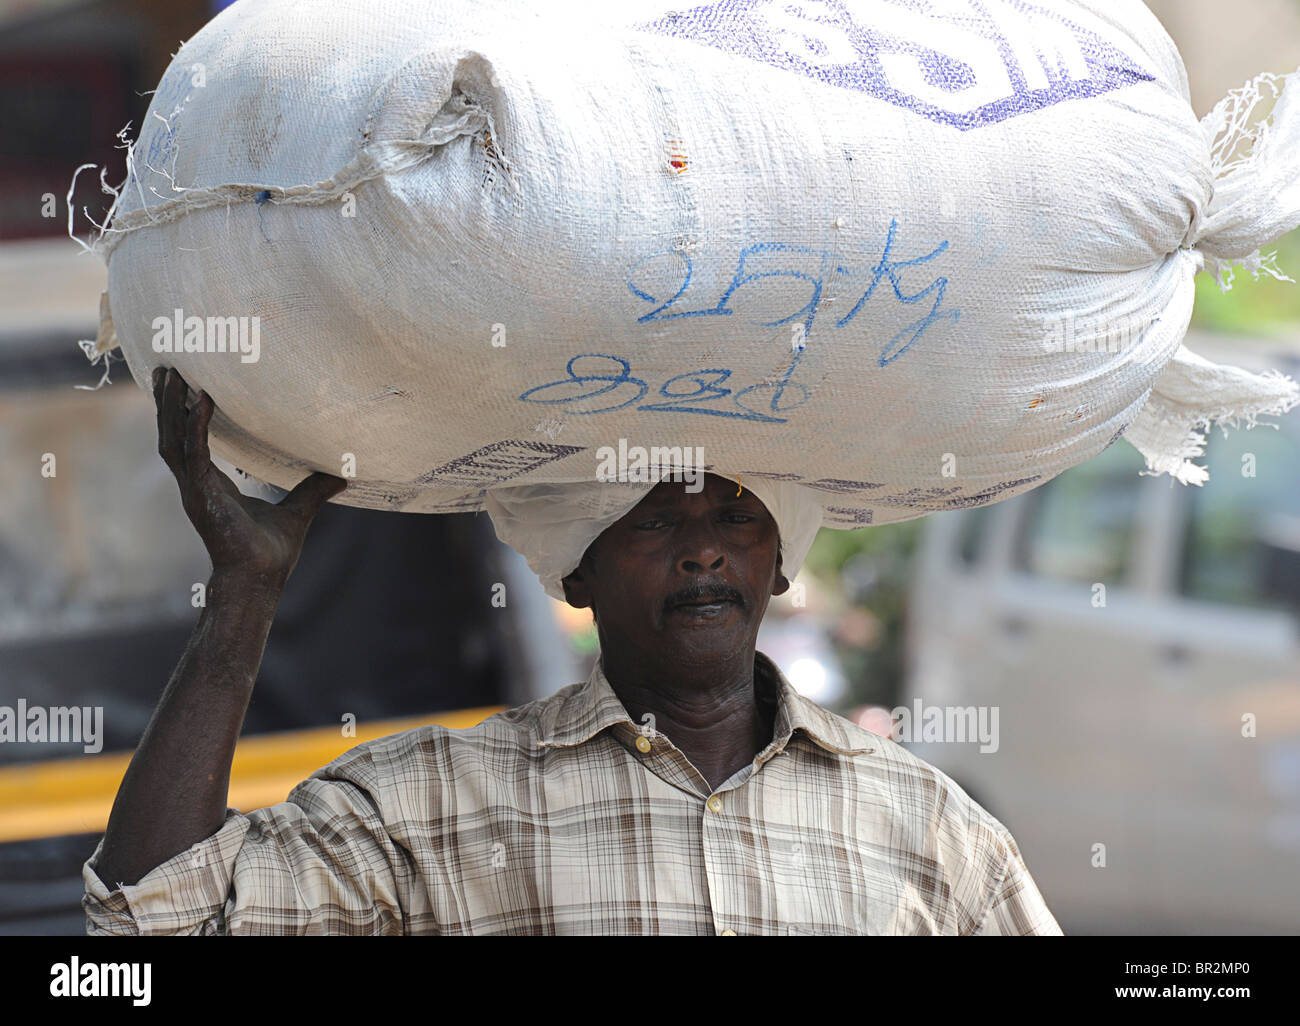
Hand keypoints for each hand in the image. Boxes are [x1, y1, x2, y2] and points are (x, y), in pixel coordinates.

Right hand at [152, 366, 346, 581]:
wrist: (260, 579)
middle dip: (166, 403)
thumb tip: (342, 477)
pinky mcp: (203, 495)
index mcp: (211, 485)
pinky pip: (194, 452)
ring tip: (170, 374)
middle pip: (172, 434)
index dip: (183, 415)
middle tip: (164, 368)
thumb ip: (314, 491)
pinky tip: (201, 399)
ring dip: (170, 407)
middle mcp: (196, 484)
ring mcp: (195, 490)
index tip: (183, 386)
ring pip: (173, 439)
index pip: (189, 442)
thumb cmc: (270, 553)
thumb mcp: (299, 512)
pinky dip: (196, 425)